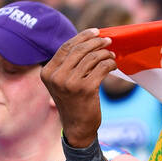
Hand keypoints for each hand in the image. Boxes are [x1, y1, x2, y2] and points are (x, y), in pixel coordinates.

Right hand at [40, 28, 116, 148]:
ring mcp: (70, 83)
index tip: (96, 32)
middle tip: (108, 41)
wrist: (77, 128)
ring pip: (92, 58)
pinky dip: (109, 64)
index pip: (66, 47)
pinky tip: (113, 65)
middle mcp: (56, 77)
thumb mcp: (63, 83)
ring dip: (105, 54)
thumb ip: (68, 64)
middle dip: (96, 42)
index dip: (82, 37)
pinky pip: (101, 68)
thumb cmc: (73, 103)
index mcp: (48, 72)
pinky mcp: (85, 89)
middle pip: (79, 50)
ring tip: (112, 55)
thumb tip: (87, 41)